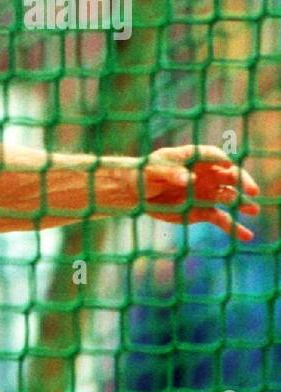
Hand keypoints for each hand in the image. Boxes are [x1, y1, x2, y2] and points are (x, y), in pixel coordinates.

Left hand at [143, 145, 261, 240]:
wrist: (137, 192)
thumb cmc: (145, 173)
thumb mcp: (153, 170)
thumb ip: (172, 172)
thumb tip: (190, 178)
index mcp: (195, 158)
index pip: (213, 156)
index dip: (221, 160)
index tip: (227, 166)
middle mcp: (207, 174)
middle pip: (230, 176)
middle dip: (242, 182)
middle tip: (252, 190)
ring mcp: (208, 193)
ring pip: (230, 197)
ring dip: (242, 203)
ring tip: (253, 210)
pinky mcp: (203, 211)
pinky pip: (222, 219)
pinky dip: (233, 227)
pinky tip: (246, 236)